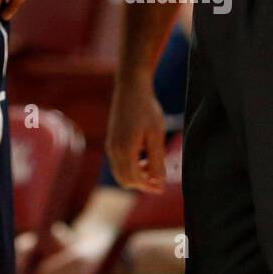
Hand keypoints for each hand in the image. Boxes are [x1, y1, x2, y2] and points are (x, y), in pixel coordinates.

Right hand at [106, 73, 167, 192]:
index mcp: (125, 150)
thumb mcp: (156, 136)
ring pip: (120, 172)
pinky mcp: (111, 139)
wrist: (131, 87)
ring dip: (135, 175)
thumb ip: (157, 161)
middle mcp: (114, 150)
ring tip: (152, 167)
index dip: (149, 187)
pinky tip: (143, 156)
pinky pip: (118, 162)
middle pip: (125, 180)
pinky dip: (130, 166)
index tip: (162, 187)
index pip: (135, 180)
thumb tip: (159, 183)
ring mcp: (110, 144)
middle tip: (158, 180)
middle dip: (141, 184)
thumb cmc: (146, 109)